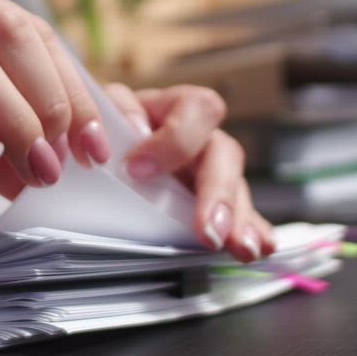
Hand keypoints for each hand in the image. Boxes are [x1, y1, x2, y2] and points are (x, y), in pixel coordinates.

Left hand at [105, 82, 275, 261]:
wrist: (98, 156)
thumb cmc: (103, 133)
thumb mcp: (102, 114)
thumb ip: (114, 113)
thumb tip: (135, 128)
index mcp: (171, 109)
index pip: (195, 109)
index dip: (174, 139)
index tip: (139, 171)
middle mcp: (197, 137)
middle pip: (224, 152)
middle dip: (218, 193)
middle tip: (208, 230)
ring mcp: (208, 170)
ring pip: (235, 186)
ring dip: (238, 218)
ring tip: (239, 247)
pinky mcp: (214, 200)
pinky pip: (241, 213)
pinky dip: (250, 230)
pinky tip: (258, 244)